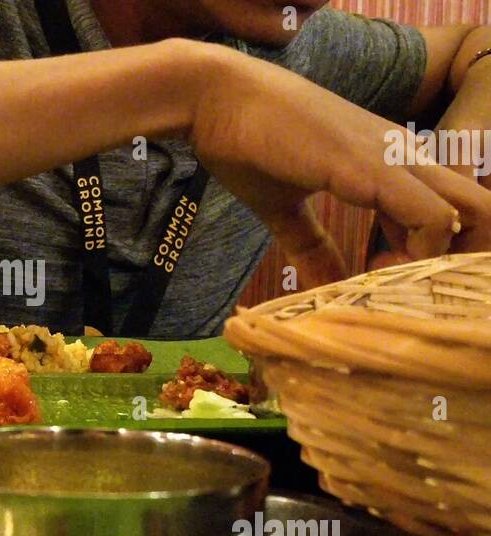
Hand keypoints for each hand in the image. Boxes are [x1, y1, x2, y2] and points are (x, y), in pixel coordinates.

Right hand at [185, 44, 490, 286]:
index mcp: (387, 161)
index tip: (379, 281)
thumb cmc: (245, 143)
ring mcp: (394, 158)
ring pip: (469, 214)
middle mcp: (404, 155)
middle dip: (458, 259)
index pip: (449, 208)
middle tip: (403, 290)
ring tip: (386, 284)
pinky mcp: (374, 168)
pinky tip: (375, 272)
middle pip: (480, 209)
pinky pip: (430, 217)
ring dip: (439, 262)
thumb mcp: (282, 206)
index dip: (428, 255)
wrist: (217, 99)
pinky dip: (418, 255)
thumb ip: (311, 246)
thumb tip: (325, 288)